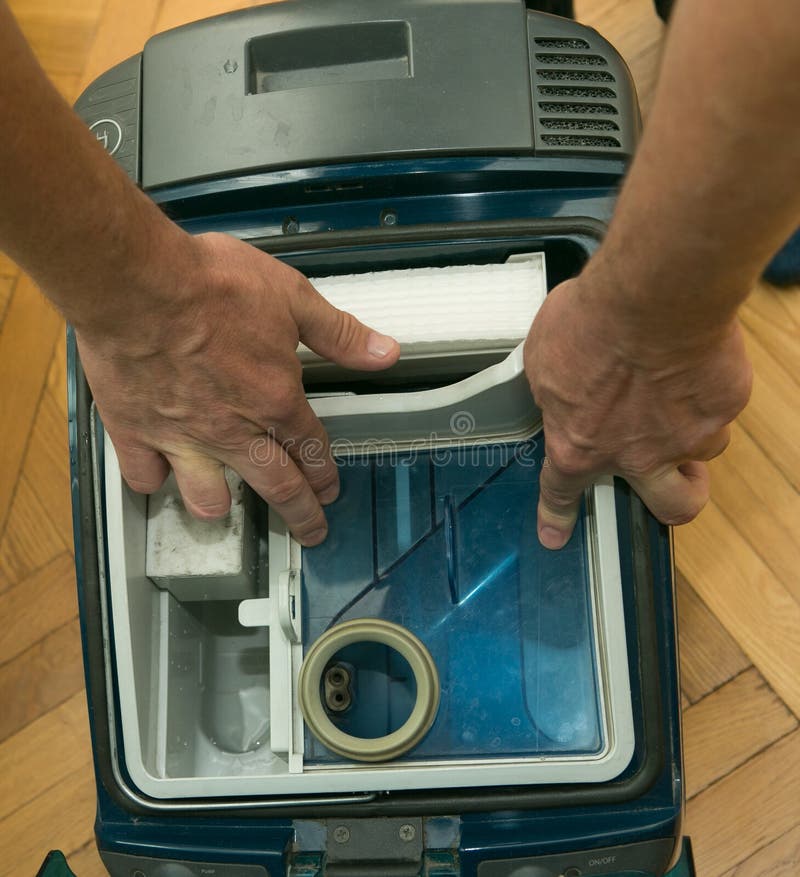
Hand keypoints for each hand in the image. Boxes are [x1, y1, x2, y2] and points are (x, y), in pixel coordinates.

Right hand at [76, 231, 399, 545]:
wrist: (137, 281)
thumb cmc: (213, 284)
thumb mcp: (292, 297)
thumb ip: (339, 333)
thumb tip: (386, 354)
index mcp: (275, 399)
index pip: (310, 448)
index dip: (325, 474)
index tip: (331, 490)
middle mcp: (233, 430)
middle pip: (277, 486)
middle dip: (301, 515)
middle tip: (312, 532)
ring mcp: (183, 437)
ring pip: (208, 497)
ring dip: (222, 508)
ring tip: (228, 510)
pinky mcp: (135, 431)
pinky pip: (146, 476)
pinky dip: (154, 481)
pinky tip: (159, 475)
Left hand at [523, 273, 751, 548]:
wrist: (651, 297)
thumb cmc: (590, 323)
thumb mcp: (542, 358)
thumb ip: (553, 389)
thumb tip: (559, 387)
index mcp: (579, 446)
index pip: (562, 491)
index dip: (557, 517)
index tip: (555, 536)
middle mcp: (637, 455)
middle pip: (672, 506)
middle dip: (675, 501)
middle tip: (670, 478)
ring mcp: (685, 435)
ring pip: (702, 450)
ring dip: (690, 430)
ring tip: (676, 391)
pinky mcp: (722, 406)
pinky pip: (718, 406)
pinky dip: (707, 390)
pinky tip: (692, 360)